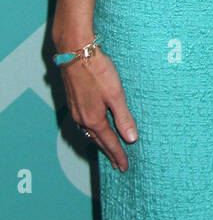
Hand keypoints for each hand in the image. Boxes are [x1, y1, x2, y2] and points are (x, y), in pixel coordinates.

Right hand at [60, 47, 137, 171]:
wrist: (74, 53)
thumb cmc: (97, 71)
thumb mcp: (116, 94)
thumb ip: (123, 117)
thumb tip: (131, 138)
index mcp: (94, 119)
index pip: (110, 142)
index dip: (118, 155)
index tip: (124, 166)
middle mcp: (82, 118)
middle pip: (98, 140)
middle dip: (109, 152)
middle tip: (118, 164)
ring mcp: (75, 110)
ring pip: (89, 133)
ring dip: (100, 142)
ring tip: (108, 149)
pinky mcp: (73, 101)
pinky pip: (83, 124)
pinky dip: (92, 131)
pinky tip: (94, 128)